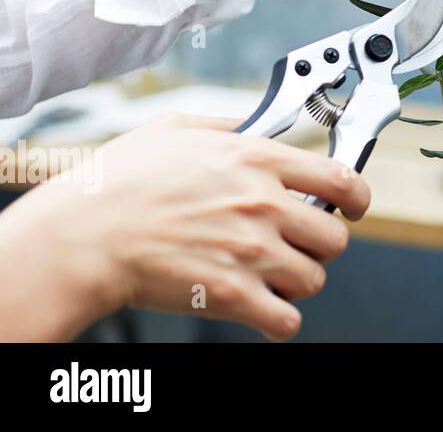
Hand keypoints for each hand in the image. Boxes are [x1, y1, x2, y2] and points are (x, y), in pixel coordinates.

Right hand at [0, 115, 370, 340]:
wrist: (81, 237)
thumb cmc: (118, 183)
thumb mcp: (176, 129)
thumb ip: (226, 127)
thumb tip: (255, 126)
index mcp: (256, 160)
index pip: (341, 178)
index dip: (357, 196)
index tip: (355, 205)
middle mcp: (263, 203)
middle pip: (336, 236)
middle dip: (320, 244)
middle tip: (296, 245)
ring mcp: (252, 250)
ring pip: (314, 278)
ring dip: (296, 281)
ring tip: (270, 275)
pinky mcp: (234, 294)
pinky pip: (287, 319)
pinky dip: (279, 320)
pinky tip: (262, 308)